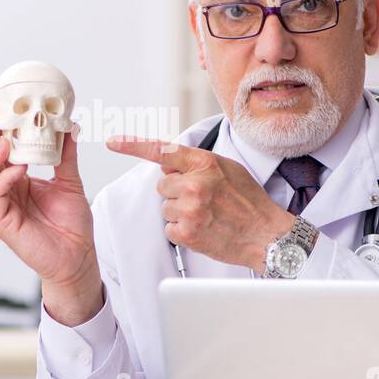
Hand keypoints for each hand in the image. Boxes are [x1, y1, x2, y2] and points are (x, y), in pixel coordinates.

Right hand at [0, 117, 102, 322]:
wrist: (79, 257)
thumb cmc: (71, 225)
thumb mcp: (70, 182)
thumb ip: (65, 156)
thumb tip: (69, 126)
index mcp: (15, 184)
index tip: (1, 114)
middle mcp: (3, 196)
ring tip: (6, 144)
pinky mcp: (2, 226)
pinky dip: (3, 181)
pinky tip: (18, 171)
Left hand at [106, 136, 295, 271]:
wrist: (266, 235)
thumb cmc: (249, 201)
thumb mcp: (227, 169)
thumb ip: (196, 163)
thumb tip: (167, 162)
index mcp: (204, 163)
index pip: (162, 150)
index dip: (133, 146)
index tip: (112, 142)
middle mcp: (194, 184)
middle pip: (162, 184)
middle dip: (176, 192)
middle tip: (203, 200)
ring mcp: (189, 209)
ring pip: (164, 207)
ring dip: (179, 212)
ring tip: (206, 216)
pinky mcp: (186, 233)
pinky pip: (169, 229)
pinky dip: (182, 231)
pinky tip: (203, 229)